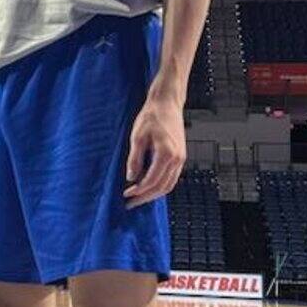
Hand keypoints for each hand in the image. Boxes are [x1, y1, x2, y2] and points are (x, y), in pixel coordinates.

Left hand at [124, 91, 185, 207]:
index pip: (151, 181)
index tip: (126, 194)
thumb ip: (135, 159)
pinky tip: (148, 186)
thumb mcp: (137, 137)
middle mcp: (177, 159)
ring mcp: (181, 159)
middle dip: (145, 197)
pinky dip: (160, 185)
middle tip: (131, 203)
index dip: (138, 191)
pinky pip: (172, 177)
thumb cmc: (151, 117)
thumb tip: (130, 177)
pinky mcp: (180, 157)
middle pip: (162, 188)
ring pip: (169, 185)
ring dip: (153, 194)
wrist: (167, 104)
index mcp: (167, 154)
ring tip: (138, 197)